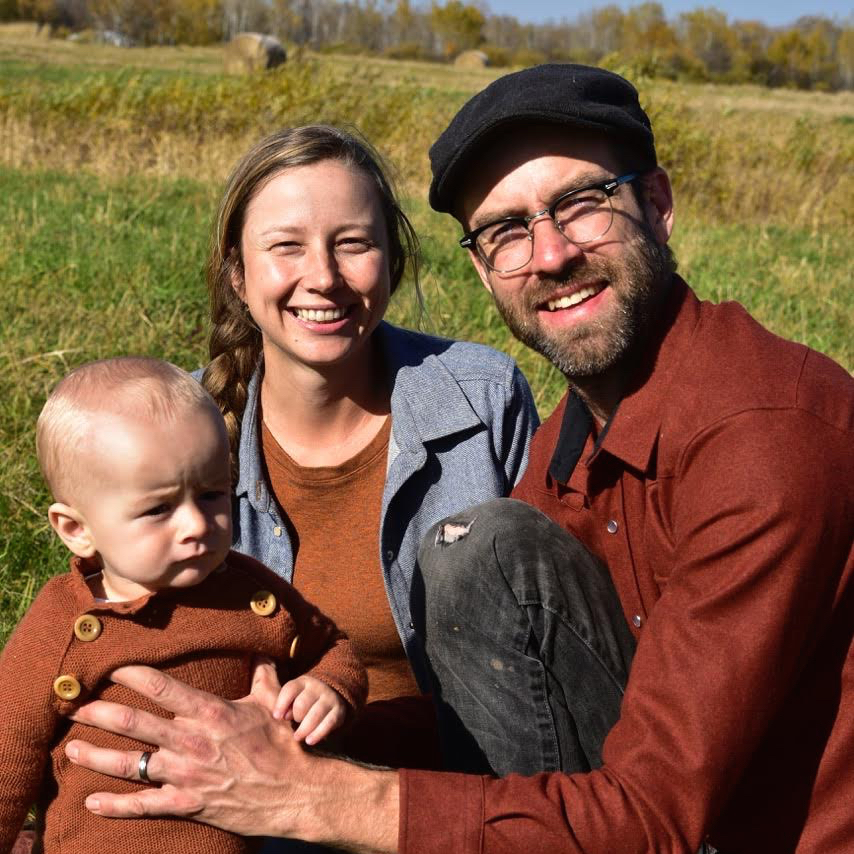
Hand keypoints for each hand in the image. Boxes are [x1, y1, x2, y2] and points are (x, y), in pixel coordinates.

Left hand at [63, 660, 399, 851]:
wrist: (297, 791)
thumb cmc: (284, 742)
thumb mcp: (273, 701)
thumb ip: (261, 672)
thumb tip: (260, 647)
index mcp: (211, 712)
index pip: (162, 687)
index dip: (132, 675)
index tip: (111, 667)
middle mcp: (192, 742)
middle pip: (134, 723)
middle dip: (99, 713)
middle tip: (75, 705)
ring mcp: (186, 776)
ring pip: (129, 764)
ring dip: (96, 756)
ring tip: (71, 747)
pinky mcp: (187, 805)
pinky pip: (142, 806)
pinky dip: (114, 805)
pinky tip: (91, 801)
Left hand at [273, 675, 347, 744]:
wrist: (332, 695)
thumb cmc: (305, 700)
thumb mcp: (294, 697)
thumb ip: (285, 704)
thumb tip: (279, 716)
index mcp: (303, 682)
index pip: (290, 689)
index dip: (281, 704)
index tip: (277, 717)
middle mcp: (317, 687)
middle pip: (302, 704)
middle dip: (296, 716)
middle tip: (295, 723)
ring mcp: (329, 698)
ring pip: (315, 715)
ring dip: (304, 729)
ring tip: (297, 737)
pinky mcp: (339, 710)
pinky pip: (328, 723)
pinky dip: (318, 734)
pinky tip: (309, 741)